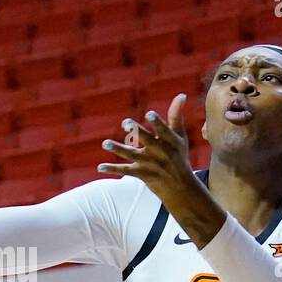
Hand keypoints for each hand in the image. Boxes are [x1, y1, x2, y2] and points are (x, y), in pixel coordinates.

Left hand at [98, 93, 198, 208]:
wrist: (181, 187)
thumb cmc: (179, 157)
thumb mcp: (179, 137)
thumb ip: (176, 116)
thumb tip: (181, 94)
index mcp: (169, 141)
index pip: (163, 130)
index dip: (157, 122)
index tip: (149, 113)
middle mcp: (159, 151)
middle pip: (146, 140)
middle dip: (137, 131)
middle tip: (126, 123)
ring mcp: (149, 163)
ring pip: (132, 154)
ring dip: (118, 149)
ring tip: (105, 143)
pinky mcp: (141, 173)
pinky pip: (125, 170)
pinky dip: (112, 169)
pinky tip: (100, 167)